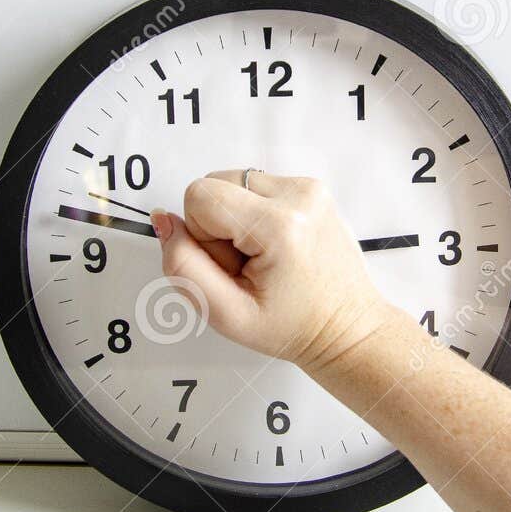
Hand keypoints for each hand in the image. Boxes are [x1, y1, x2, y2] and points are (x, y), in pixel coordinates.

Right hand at [150, 171, 392, 368]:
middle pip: (215, 183)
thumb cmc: (295, 327)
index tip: (230, 266)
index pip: (199, 195)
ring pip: (234, 182)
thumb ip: (182, 266)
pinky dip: (254, 215)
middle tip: (246, 266)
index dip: (201, 236)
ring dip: (235, 220)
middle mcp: (300, 195)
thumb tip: (163, 220)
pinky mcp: (313, 188)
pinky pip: (256, 186)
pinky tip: (275, 248)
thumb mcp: (226, 315)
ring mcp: (310, 187)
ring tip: (262, 259)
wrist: (347, 328)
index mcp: (280, 225)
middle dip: (216, 226)